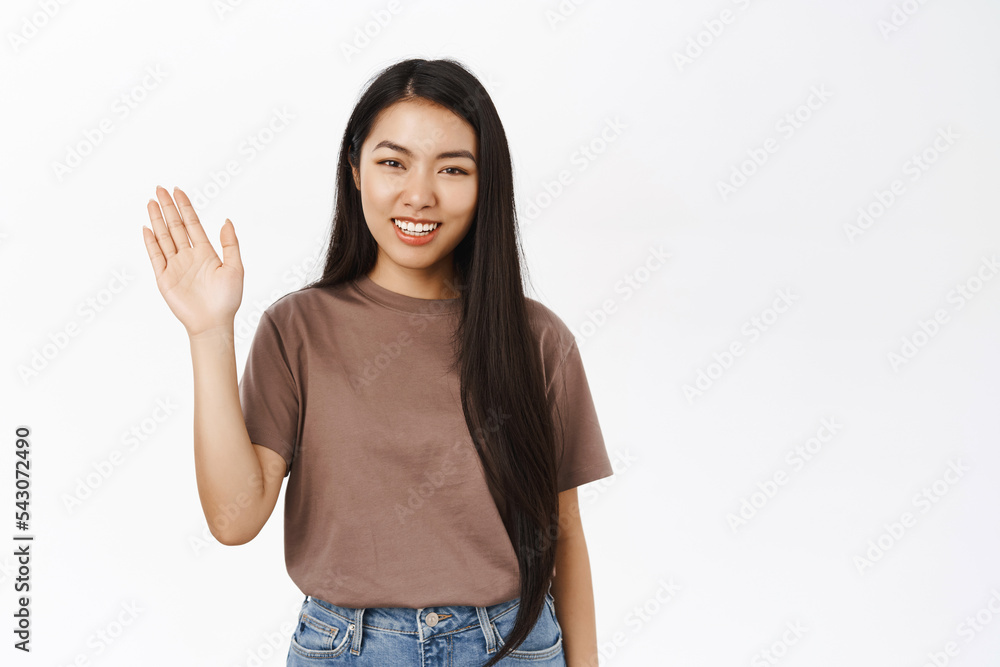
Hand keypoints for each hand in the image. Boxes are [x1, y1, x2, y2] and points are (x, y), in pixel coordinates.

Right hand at [141, 186, 243, 337]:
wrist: (213, 323)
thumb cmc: (227, 299)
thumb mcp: (235, 268)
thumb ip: (230, 244)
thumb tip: (226, 220)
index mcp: (206, 253)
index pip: (192, 224)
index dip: (185, 207)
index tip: (178, 190)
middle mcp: (189, 257)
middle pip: (175, 227)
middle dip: (168, 208)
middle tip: (160, 188)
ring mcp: (175, 266)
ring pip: (164, 237)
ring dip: (157, 220)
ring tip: (151, 202)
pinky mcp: (164, 278)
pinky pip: (155, 256)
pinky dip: (150, 242)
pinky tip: (147, 228)